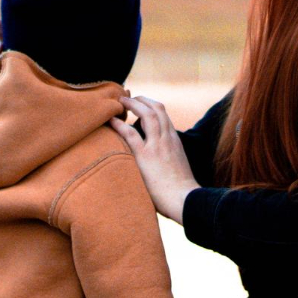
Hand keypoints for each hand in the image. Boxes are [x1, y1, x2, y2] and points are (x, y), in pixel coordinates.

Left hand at [110, 96, 199, 223]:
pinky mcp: (146, 156)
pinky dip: (120, 124)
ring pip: (147, 114)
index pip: (165, 116)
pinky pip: (130, 134)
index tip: (141, 104)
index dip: (151, 106)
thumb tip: (160, 167)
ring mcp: (158, 146)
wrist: (185, 200)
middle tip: (128, 97)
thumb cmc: (182, 192)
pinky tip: (111, 120)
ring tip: (120, 101)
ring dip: (133, 104)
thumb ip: (170, 162)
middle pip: (157, 109)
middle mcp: (168, 139)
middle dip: (142, 99)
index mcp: (175, 142)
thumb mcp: (178, 170)